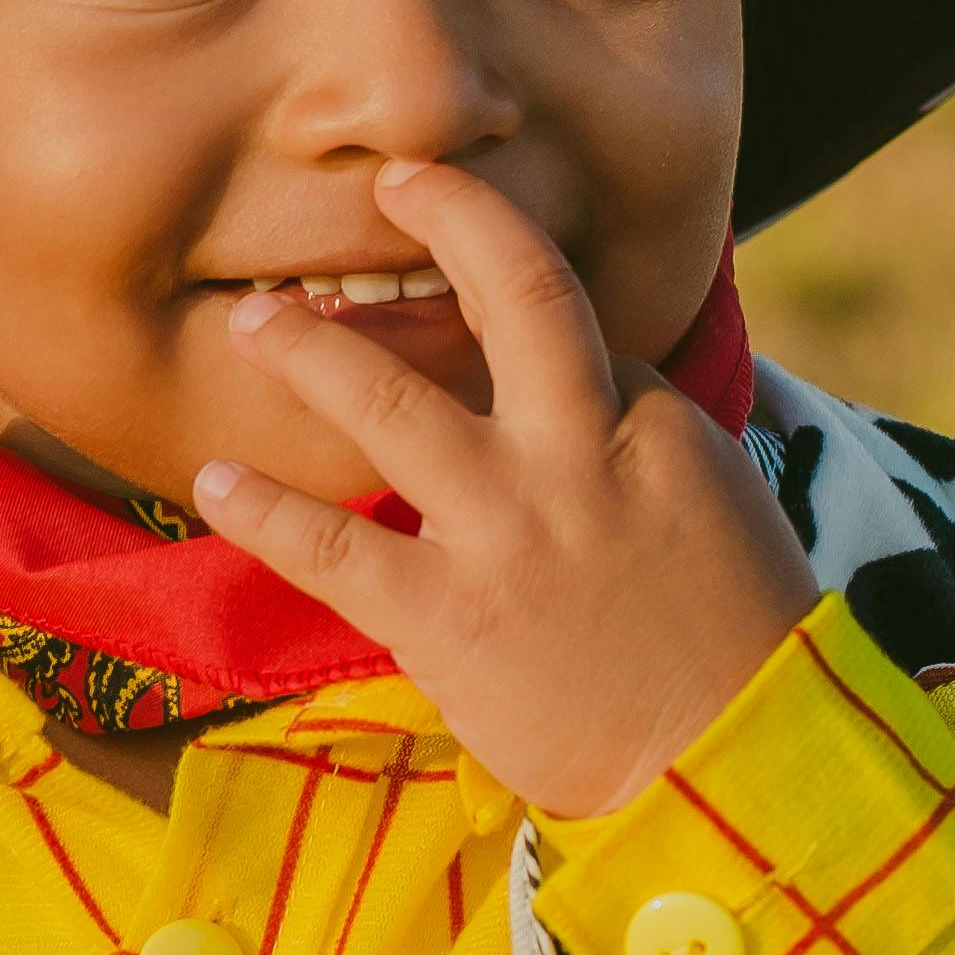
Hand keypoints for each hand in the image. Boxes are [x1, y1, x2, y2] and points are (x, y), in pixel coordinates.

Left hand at [195, 160, 813, 823]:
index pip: (580, 329)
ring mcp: (507, 533)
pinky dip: (265, 510)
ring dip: (308, 350)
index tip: (472, 260)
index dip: (521, 297)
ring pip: (389, 403)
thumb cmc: (736, 652)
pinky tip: (217, 480)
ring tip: (252, 322)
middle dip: (450, 217)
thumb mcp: (722, 513)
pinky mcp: (445, 618)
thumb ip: (646, 444)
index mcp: (656, 427)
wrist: (732, 770)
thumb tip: (593, 387)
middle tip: (392, 184)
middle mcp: (579, 456)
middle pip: (514, 294)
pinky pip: (332, 548)